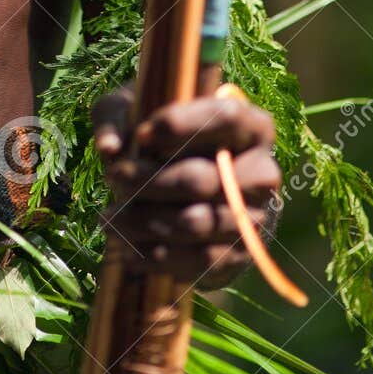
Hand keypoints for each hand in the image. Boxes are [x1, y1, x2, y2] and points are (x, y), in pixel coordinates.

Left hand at [93, 87, 280, 287]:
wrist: (188, 188)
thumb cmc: (161, 138)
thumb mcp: (135, 112)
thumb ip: (116, 118)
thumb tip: (109, 148)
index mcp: (250, 125)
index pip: (227, 118)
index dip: (182, 126)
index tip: (141, 135)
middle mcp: (262, 171)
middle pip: (204, 179)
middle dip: (150, 181)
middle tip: (114, 177)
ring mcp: (255, 217)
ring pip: (197, 223)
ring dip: (145, 221)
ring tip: (109, 216)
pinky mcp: (240, 254)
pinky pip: (199, 261)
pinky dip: (157, 255)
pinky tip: (127, 246)